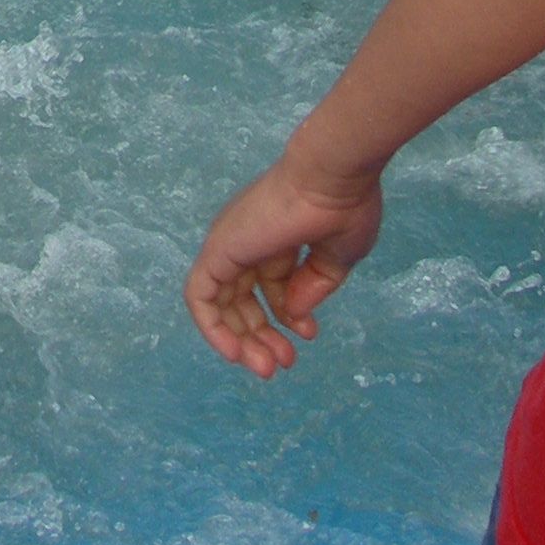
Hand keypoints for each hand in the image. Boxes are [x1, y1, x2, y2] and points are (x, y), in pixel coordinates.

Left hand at [183, 155, 385, 379]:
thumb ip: (313, 287)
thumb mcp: (336, 258)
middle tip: (282, 364)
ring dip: (240, 340)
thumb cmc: (343, 209)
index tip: (308, 336)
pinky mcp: (218, 249)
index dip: (288, 317)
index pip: (271, 287)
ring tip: (267, 367)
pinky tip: (234, 352)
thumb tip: (294, 315)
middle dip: (262, 336)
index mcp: (277, 239)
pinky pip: (200, 295)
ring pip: (221, 303)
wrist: (333, 178)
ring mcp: (232, 243)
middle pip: (243, 299)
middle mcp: (249, 240)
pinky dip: (211, 327)